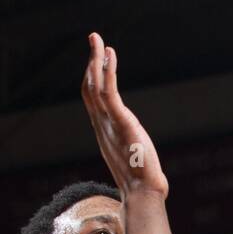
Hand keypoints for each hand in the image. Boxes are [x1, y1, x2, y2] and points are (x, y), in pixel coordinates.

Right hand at [81, 32, 167, 197]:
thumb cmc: (142, 183)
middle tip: (94, 39)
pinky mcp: (122, 123)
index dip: (92, 77)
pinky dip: (108, 71)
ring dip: (95, 60)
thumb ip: (131, 149)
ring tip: (97, 39)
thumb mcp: (132, 160)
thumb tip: (140, 155)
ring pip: (95, 85)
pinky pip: (109, 93)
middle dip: (90, 62)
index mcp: (104, 132)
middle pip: (88, 87)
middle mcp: (101, 126)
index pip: (92, 100)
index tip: (98, 60)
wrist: (143, 193)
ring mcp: (109, 124)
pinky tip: (110, 55)